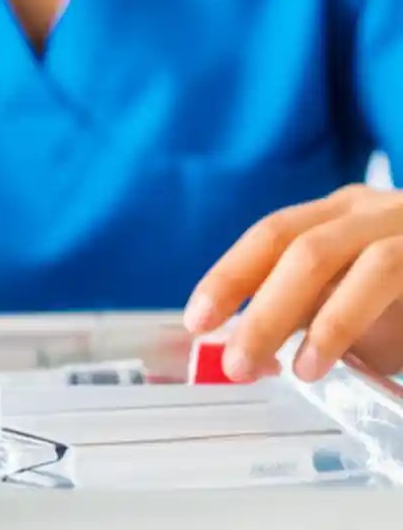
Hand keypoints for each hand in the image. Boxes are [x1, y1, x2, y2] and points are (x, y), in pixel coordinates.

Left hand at [184, 184, 402, 382]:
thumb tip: (250, 354)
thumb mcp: (360, 308)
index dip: (228, 275)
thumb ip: (309, 319)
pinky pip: (380, 274)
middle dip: (249, 305)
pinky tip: (315, 361)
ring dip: (277, 314)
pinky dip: (337, 322)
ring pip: (320, 254)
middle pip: (291, 244)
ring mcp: (401, 224)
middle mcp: (369, 210)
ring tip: (259, 368)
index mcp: (341, 216)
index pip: (272, 234)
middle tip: (229, 362)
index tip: (196, 321)